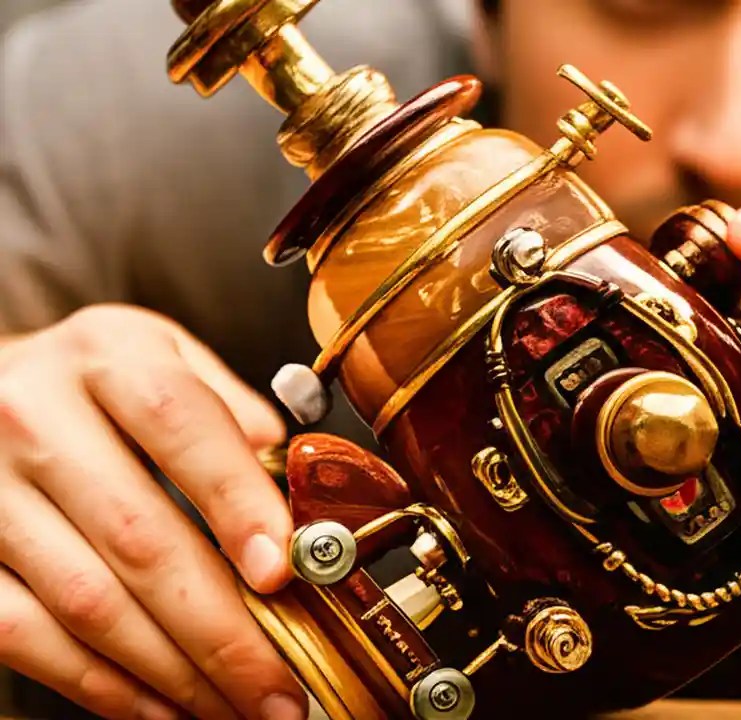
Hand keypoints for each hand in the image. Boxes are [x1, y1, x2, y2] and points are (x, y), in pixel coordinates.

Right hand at [0, 305, 305, 718]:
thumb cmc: (96, 382)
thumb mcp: (166, 359)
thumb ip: (238, 416)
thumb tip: (306, 500)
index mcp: (107, 354)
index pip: (180, 424)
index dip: (236, 501)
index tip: (282, 571)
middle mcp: (33, 414)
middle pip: (138, 534)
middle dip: (222, 627)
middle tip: (281, 686)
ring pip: (86, 601)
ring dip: (174, 671)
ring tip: (238, 706)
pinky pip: (26, 636)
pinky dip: (103, 686)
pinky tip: (164, 707)